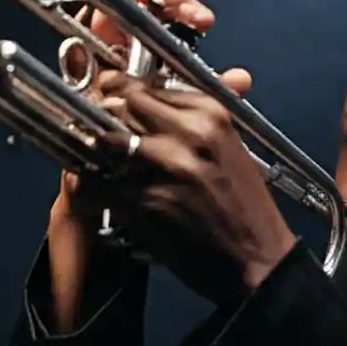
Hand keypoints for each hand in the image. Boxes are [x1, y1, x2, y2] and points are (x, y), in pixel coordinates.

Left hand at [46, 0, 243, 331]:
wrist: (258, 259)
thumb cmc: (245, 207)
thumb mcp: (231, 148)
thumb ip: (197, 117)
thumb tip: (164, 88)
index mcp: (210, 114)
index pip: (148, 85)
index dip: (120, 90)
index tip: (107, 95)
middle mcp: (188, 133)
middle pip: (122, 104)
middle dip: (103, 114)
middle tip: (94, 126)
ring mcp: (165, 167)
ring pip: (104, 139)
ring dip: (93, 149)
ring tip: (93, 159)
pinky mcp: (146, 202)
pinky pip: (96, 183)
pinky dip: (88, 186)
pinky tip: (92, 190)